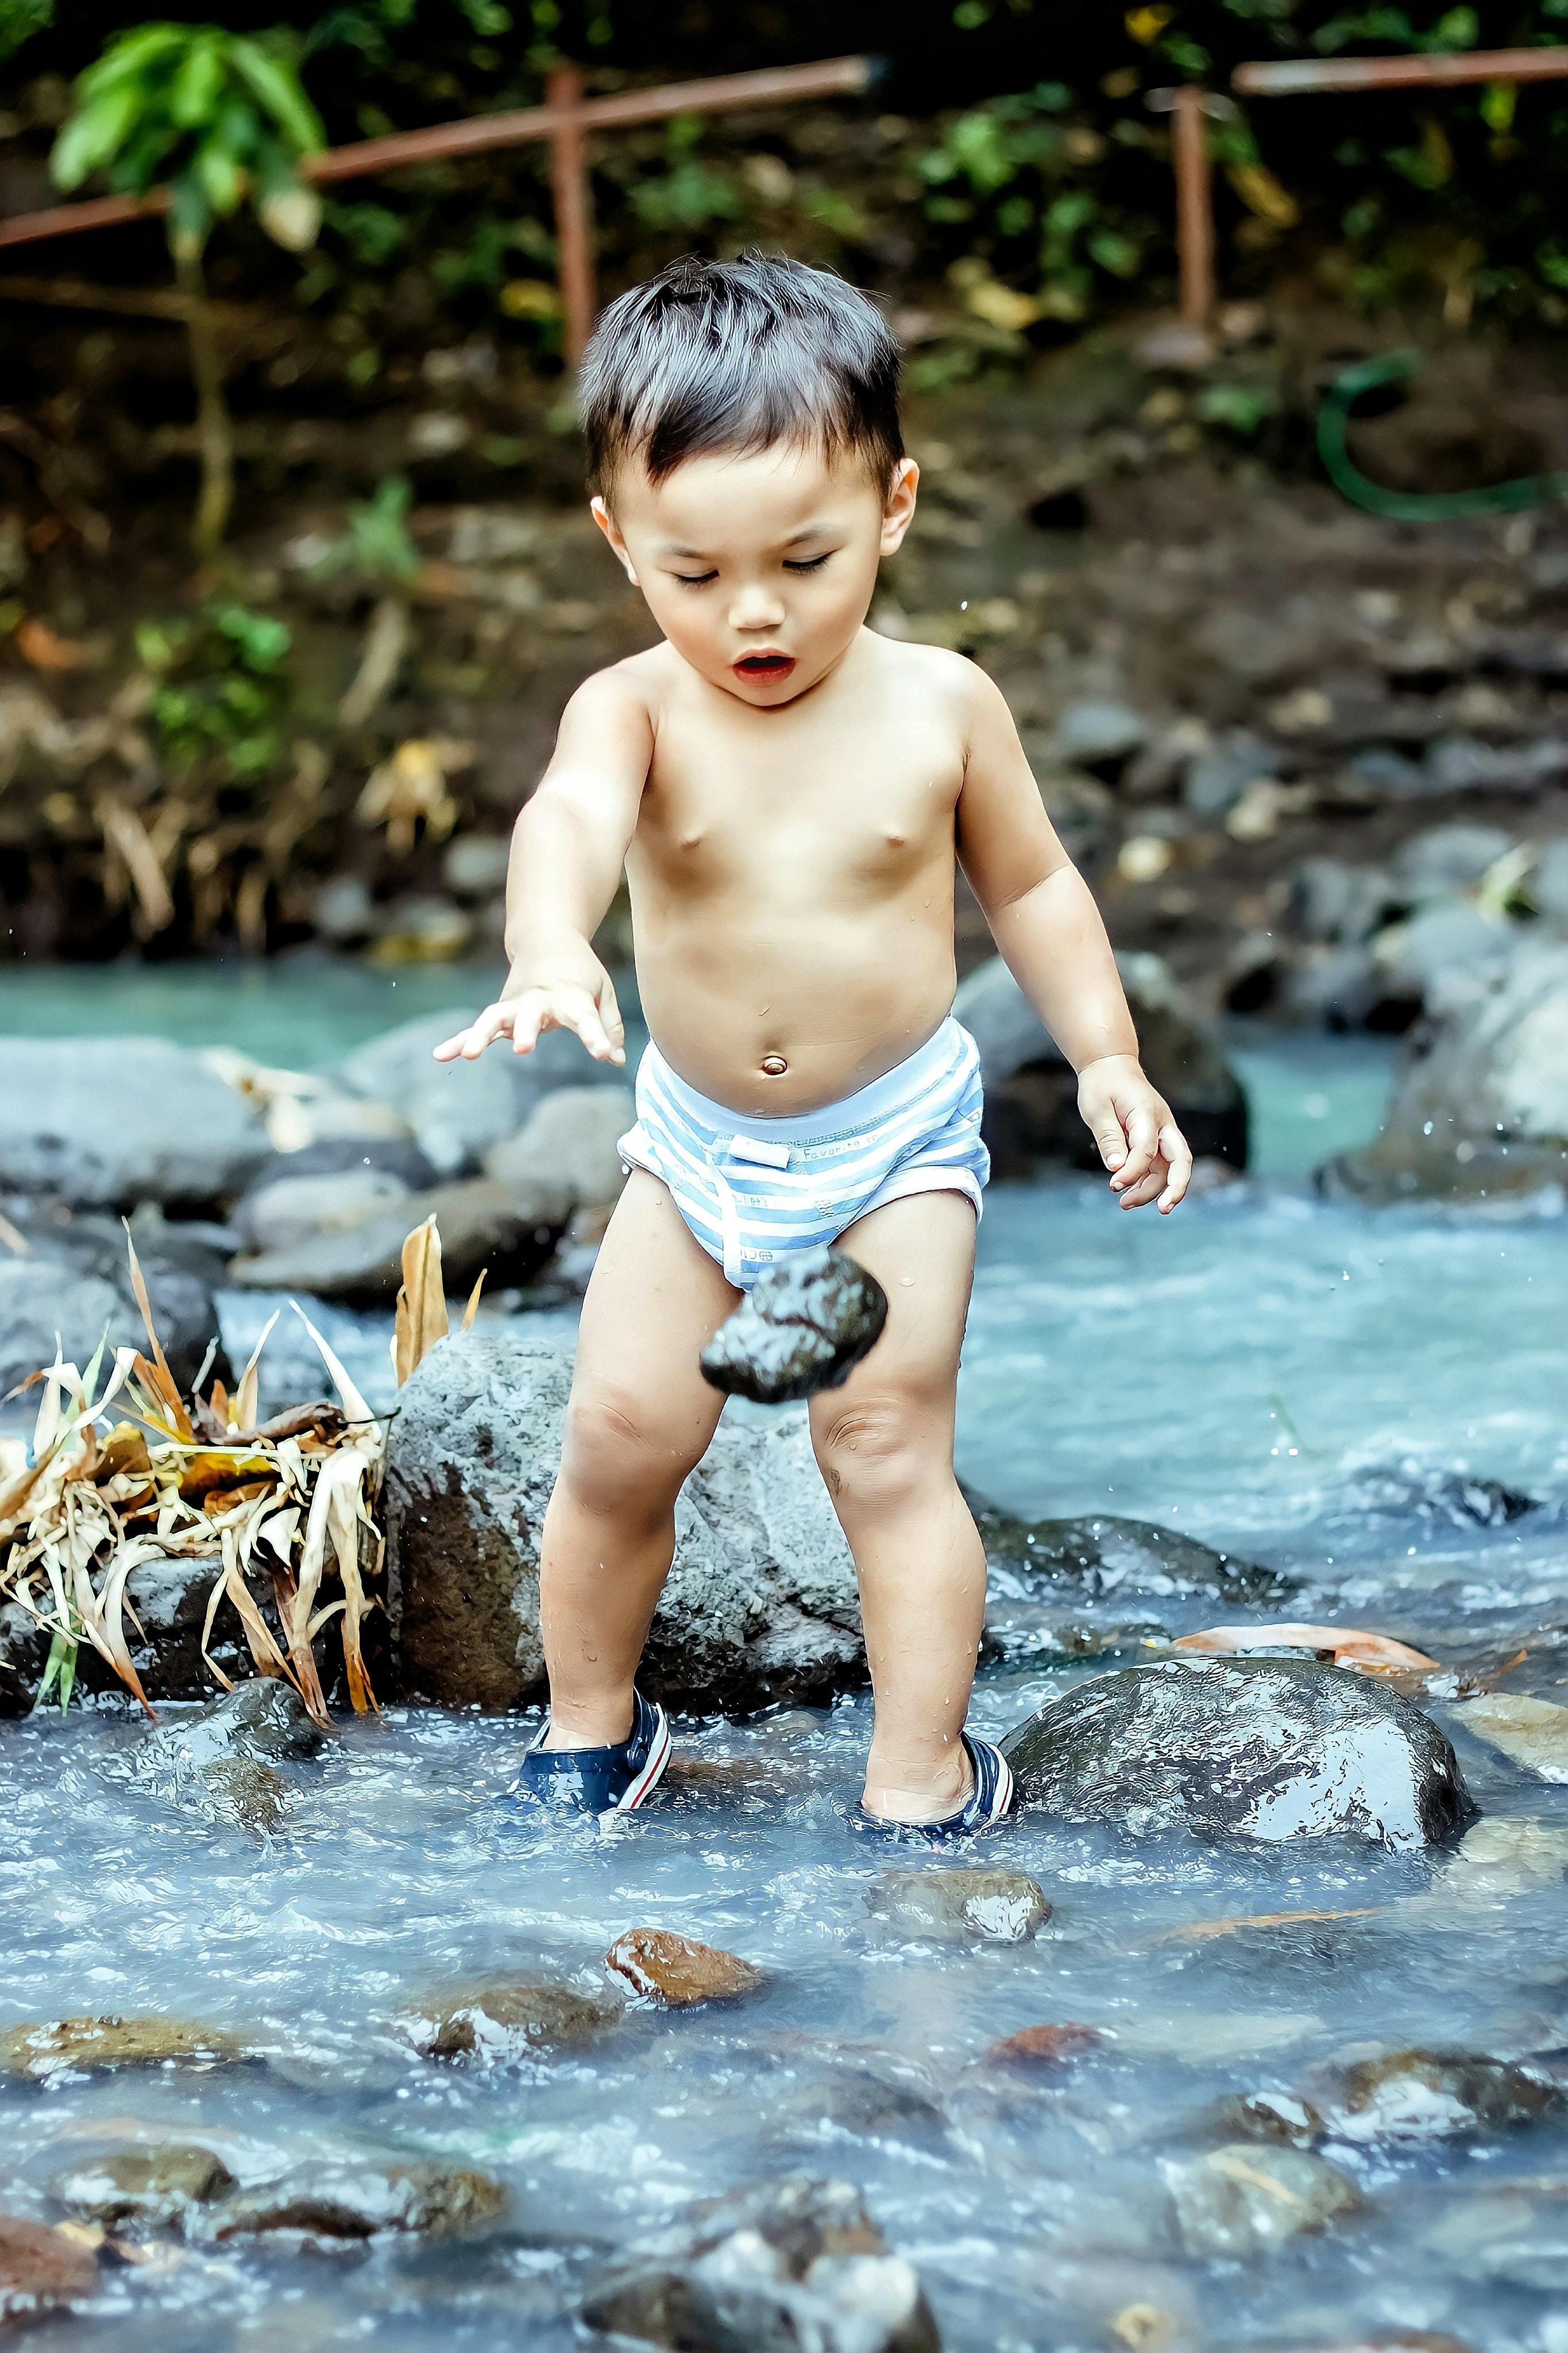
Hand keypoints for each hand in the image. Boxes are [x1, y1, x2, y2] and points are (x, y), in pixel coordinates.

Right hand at [432, 959, 625, 1066]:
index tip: (605, 1054)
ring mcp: (515, 1004)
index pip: (585, 1018)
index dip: (595, 1036)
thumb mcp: (602, 992)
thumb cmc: (581, 971)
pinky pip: (478, 1027)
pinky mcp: (501, 1011)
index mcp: (570, 995)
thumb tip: (617, 1060)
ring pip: (495, 1018)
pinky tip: (440, 1055)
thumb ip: (609, 1027)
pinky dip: (458, 1039)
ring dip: (482, 1035)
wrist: (547, 938)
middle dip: (525, 1031)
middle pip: (529, 1015)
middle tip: (522, 1048)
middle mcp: (539, 1000)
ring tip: (469, 1054)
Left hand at [1077, 1053, 1192, 1213]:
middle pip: (1181, 1159)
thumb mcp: (1097, 1109)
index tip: (1113, 1185)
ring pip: (1169, 1168)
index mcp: (1147, 1112)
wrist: (1111, 1068)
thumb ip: (1109, 1138)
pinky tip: (1129, 1193)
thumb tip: (1116, 1169)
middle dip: (1176, 1187)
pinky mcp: (1157, 1141)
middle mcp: (1163, 1124)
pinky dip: (1148, 1183)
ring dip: (1153, 1190)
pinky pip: (1159, 1167)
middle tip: (1162, 1210)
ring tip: (1125, 1204)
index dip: (1132, 1170)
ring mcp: (1163, 1133)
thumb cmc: (1102, 1086)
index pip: (1147, 1147)